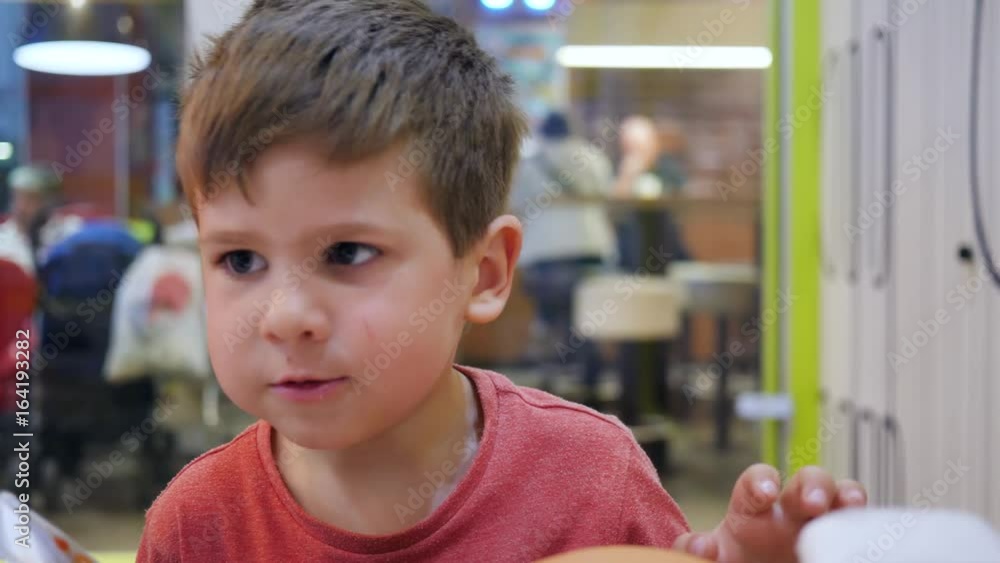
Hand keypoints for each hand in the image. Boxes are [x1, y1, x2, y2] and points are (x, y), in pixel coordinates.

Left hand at [673, 464, 866, 562]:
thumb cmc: (736, 557)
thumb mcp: (714, 554)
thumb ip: (701, 548)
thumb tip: (697, 547)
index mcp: (754, 507)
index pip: (755, 483)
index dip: (762, 481)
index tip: (766, 492)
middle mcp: (791, 509)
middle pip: (809, 480)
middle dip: (815, 484)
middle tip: (815, 504)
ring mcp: (823, 523)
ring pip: (842, 496)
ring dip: (849, 497)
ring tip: (851, 507)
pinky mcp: (844, 539)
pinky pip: (862, 527)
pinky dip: (868, 528)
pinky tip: (870, 539)